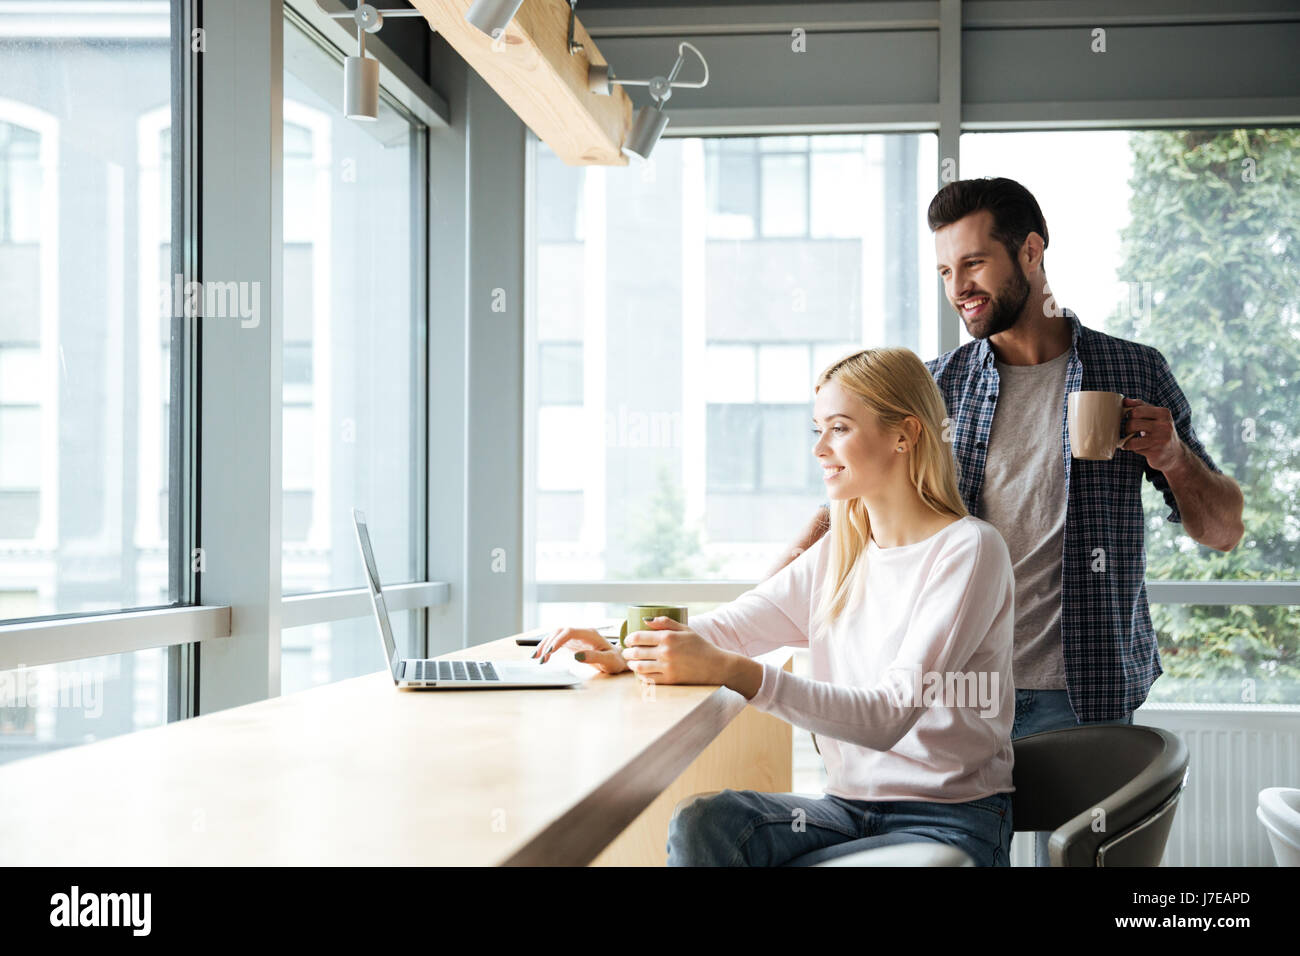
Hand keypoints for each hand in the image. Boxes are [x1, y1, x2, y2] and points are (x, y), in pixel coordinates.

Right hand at [531, 626, 628, 673]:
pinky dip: (548, 649)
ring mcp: (576, 637)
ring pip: (556, 635)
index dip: (558, 640)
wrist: (618, 659)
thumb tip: (577, 656)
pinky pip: (557, 642)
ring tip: (536, 658)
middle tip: (540, 658)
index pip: (569, 631)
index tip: (550, 652)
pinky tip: (543, 657)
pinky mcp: (573, 643)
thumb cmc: (615, 660)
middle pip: (559, 632)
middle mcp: (581, 632)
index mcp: (590, 634)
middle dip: (547, 643)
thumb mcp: (608, 660)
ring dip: (545, 645)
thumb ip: (594, 657)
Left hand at [620, 617, 736, 684]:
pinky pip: (649, 679)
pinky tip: (641, 673)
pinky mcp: (670, 680)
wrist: (716, 666)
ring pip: (639, 667)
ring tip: (631, 663)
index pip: (639, 637)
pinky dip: (641, 676)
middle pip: (636, 652)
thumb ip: (665, 622)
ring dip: (632, 664)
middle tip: (626, 652)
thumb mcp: (685, 629)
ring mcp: (667, 667)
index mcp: (668, 637)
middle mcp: (666, 652)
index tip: (628, 640)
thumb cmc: (701, 646)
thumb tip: (645, 620)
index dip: (629, 639)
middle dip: (627, 652)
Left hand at [1122, 397, 1186, 473]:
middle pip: (1132, 422)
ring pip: (1131, 434)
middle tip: (1130, 431)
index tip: (1130, 419)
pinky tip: (1133, 446)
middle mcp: (1164, 425)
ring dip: (1126, 437)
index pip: (1137, 409)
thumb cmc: (1160, 431)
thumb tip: (1124, 400)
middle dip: (1127, 427)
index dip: (1128, 414)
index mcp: (1164, 413)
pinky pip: (1133, 446)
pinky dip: (1128, 446)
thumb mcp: (1155, 416)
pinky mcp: (1155, 451)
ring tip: (1130, 438)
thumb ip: (1140, 406)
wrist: (1175, 454)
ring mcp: (1160, 439)